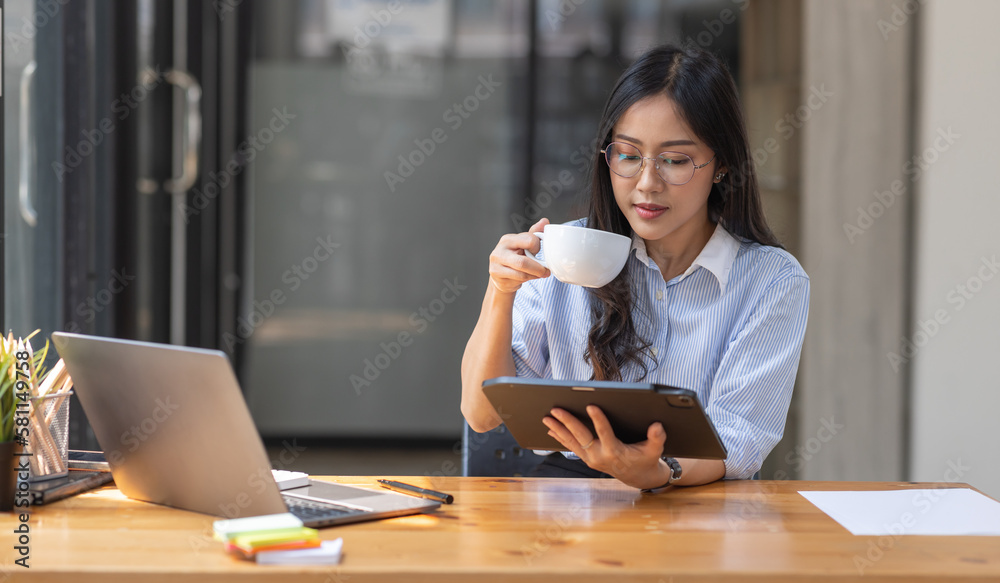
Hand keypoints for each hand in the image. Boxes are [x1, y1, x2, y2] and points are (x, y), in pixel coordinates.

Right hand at [487, 218, 550, 293]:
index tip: (539, 251)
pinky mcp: (497, 276)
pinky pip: (518, 280)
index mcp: (508, 239)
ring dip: (535, 275)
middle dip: (538, 268)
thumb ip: (534, 234)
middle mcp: (499, 251)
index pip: (529, 240)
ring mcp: (496, 264)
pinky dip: (528, 279)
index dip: (537, 247)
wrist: (501, 276)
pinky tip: (530, 277)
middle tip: (546, 270)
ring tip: (540, 274)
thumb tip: (544, 221)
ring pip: (522, 273)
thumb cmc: (515, 258)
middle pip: (523, 262)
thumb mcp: (524, 245)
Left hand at [542, 405, 670, 489]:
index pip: (605, 433)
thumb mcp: (654, 450)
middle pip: (581, 436)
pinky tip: (552, 429)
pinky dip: (561, 437)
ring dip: (558, 429)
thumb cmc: (646, 459)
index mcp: (615, 452)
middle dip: (568, 422)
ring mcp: (591, 458)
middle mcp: (600, 456)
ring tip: (546, 418)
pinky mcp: (587, 458)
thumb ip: (656, 438)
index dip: (598, 419)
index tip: (591, 405)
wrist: (638, 477)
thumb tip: (657, 426)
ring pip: (572, 442)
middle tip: (556, 410)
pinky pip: (571, 447)